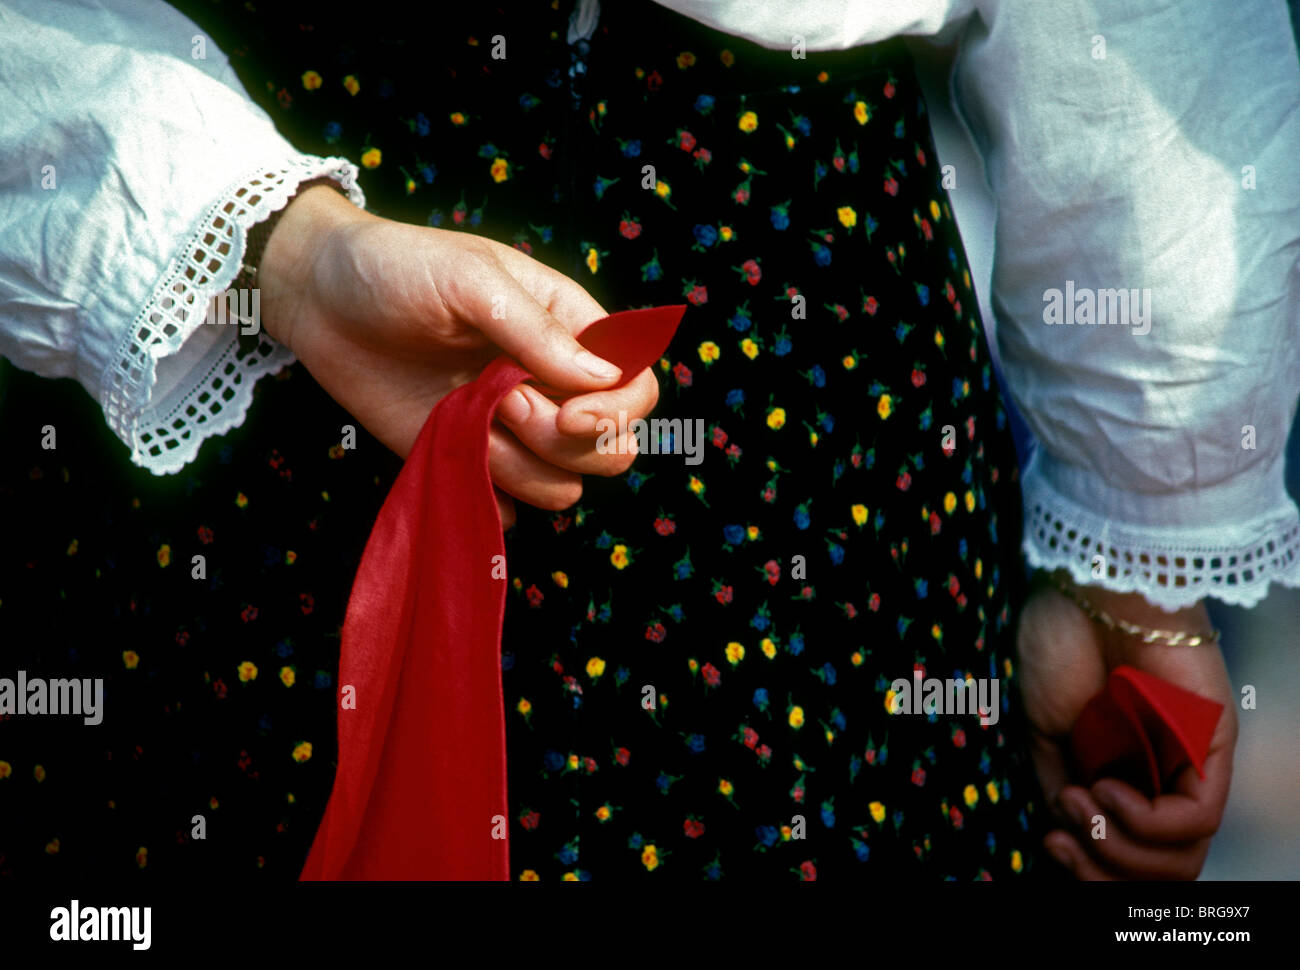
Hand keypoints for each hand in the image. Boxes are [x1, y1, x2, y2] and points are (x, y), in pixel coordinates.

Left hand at [256, 184, 658, 524]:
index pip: (636, 387)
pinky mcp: (469, 461)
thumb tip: (605, 381)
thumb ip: (539, 331)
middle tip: (506, 402)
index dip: (617, 411)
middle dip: (567, 442)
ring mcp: (512, 431)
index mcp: (570, 331)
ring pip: (563, 488)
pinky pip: (508, 507)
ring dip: (520, 464)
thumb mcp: (471, 279)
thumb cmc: (397, 269)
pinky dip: (487, 493)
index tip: (570, 412)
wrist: (319, 300)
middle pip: (613, 450)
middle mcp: (552, 387)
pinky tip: (453, 451)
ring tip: (468, 413)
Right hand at [1017, 571, 1236, 878]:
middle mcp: (1160, 775)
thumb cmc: (1059, 640)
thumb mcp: (1045, 727)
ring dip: (1120, 850)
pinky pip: (1196, 818)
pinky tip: (1106, 787)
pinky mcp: (1213, 746)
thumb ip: (1060, 780)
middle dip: (1102, 872)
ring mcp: (1190, 764)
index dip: (1089, 868)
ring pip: (1182, 858)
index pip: (1126, 852)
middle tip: (1061, 839)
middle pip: (1157, 870)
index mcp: (1120, 770)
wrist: (1086, 587)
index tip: (1049, 841)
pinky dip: (1144, 820)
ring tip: (1080, 803)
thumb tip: (1070, 833)